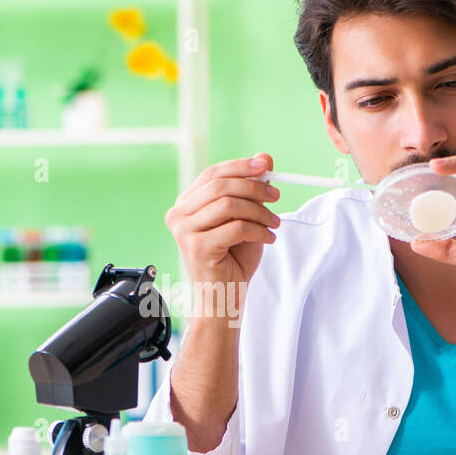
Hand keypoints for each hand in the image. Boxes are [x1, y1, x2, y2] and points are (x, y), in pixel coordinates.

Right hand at [165, 153, 280, 288]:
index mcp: (186, 204)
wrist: (224, 297)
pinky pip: (235, 228)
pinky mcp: (197, 248)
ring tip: (273, 224)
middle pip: (220, 186)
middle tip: (276, 196)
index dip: (240, 166)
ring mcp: (184, 232)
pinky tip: (268, 238)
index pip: (213, 174)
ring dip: (259, 212)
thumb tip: (265, 158)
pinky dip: (258, 230)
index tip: (266, 165)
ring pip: (228, 205)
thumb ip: (252, 190)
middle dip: (254, 188)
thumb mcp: (246, 218)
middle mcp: (179, 215)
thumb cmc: (233, 259)